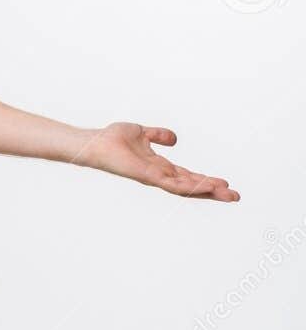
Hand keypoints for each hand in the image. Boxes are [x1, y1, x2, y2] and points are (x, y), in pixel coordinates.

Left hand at [82, 122, 238, 200]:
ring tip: (227, 194)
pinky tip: (204, 186)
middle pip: (190, 186)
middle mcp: (158, 174)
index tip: (225, 183)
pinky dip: (189, 185)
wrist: (95, 143)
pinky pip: (171, 184)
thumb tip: (175, 139)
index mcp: (159, 166)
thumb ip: (158, 135)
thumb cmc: (112, 139)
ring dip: (206, 191)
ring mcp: (153, 177)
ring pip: (185, 188)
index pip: (187, 176)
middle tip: (235, 196)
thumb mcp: (142, 133)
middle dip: (212, 191)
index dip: (205, 180)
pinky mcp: (147, 176)